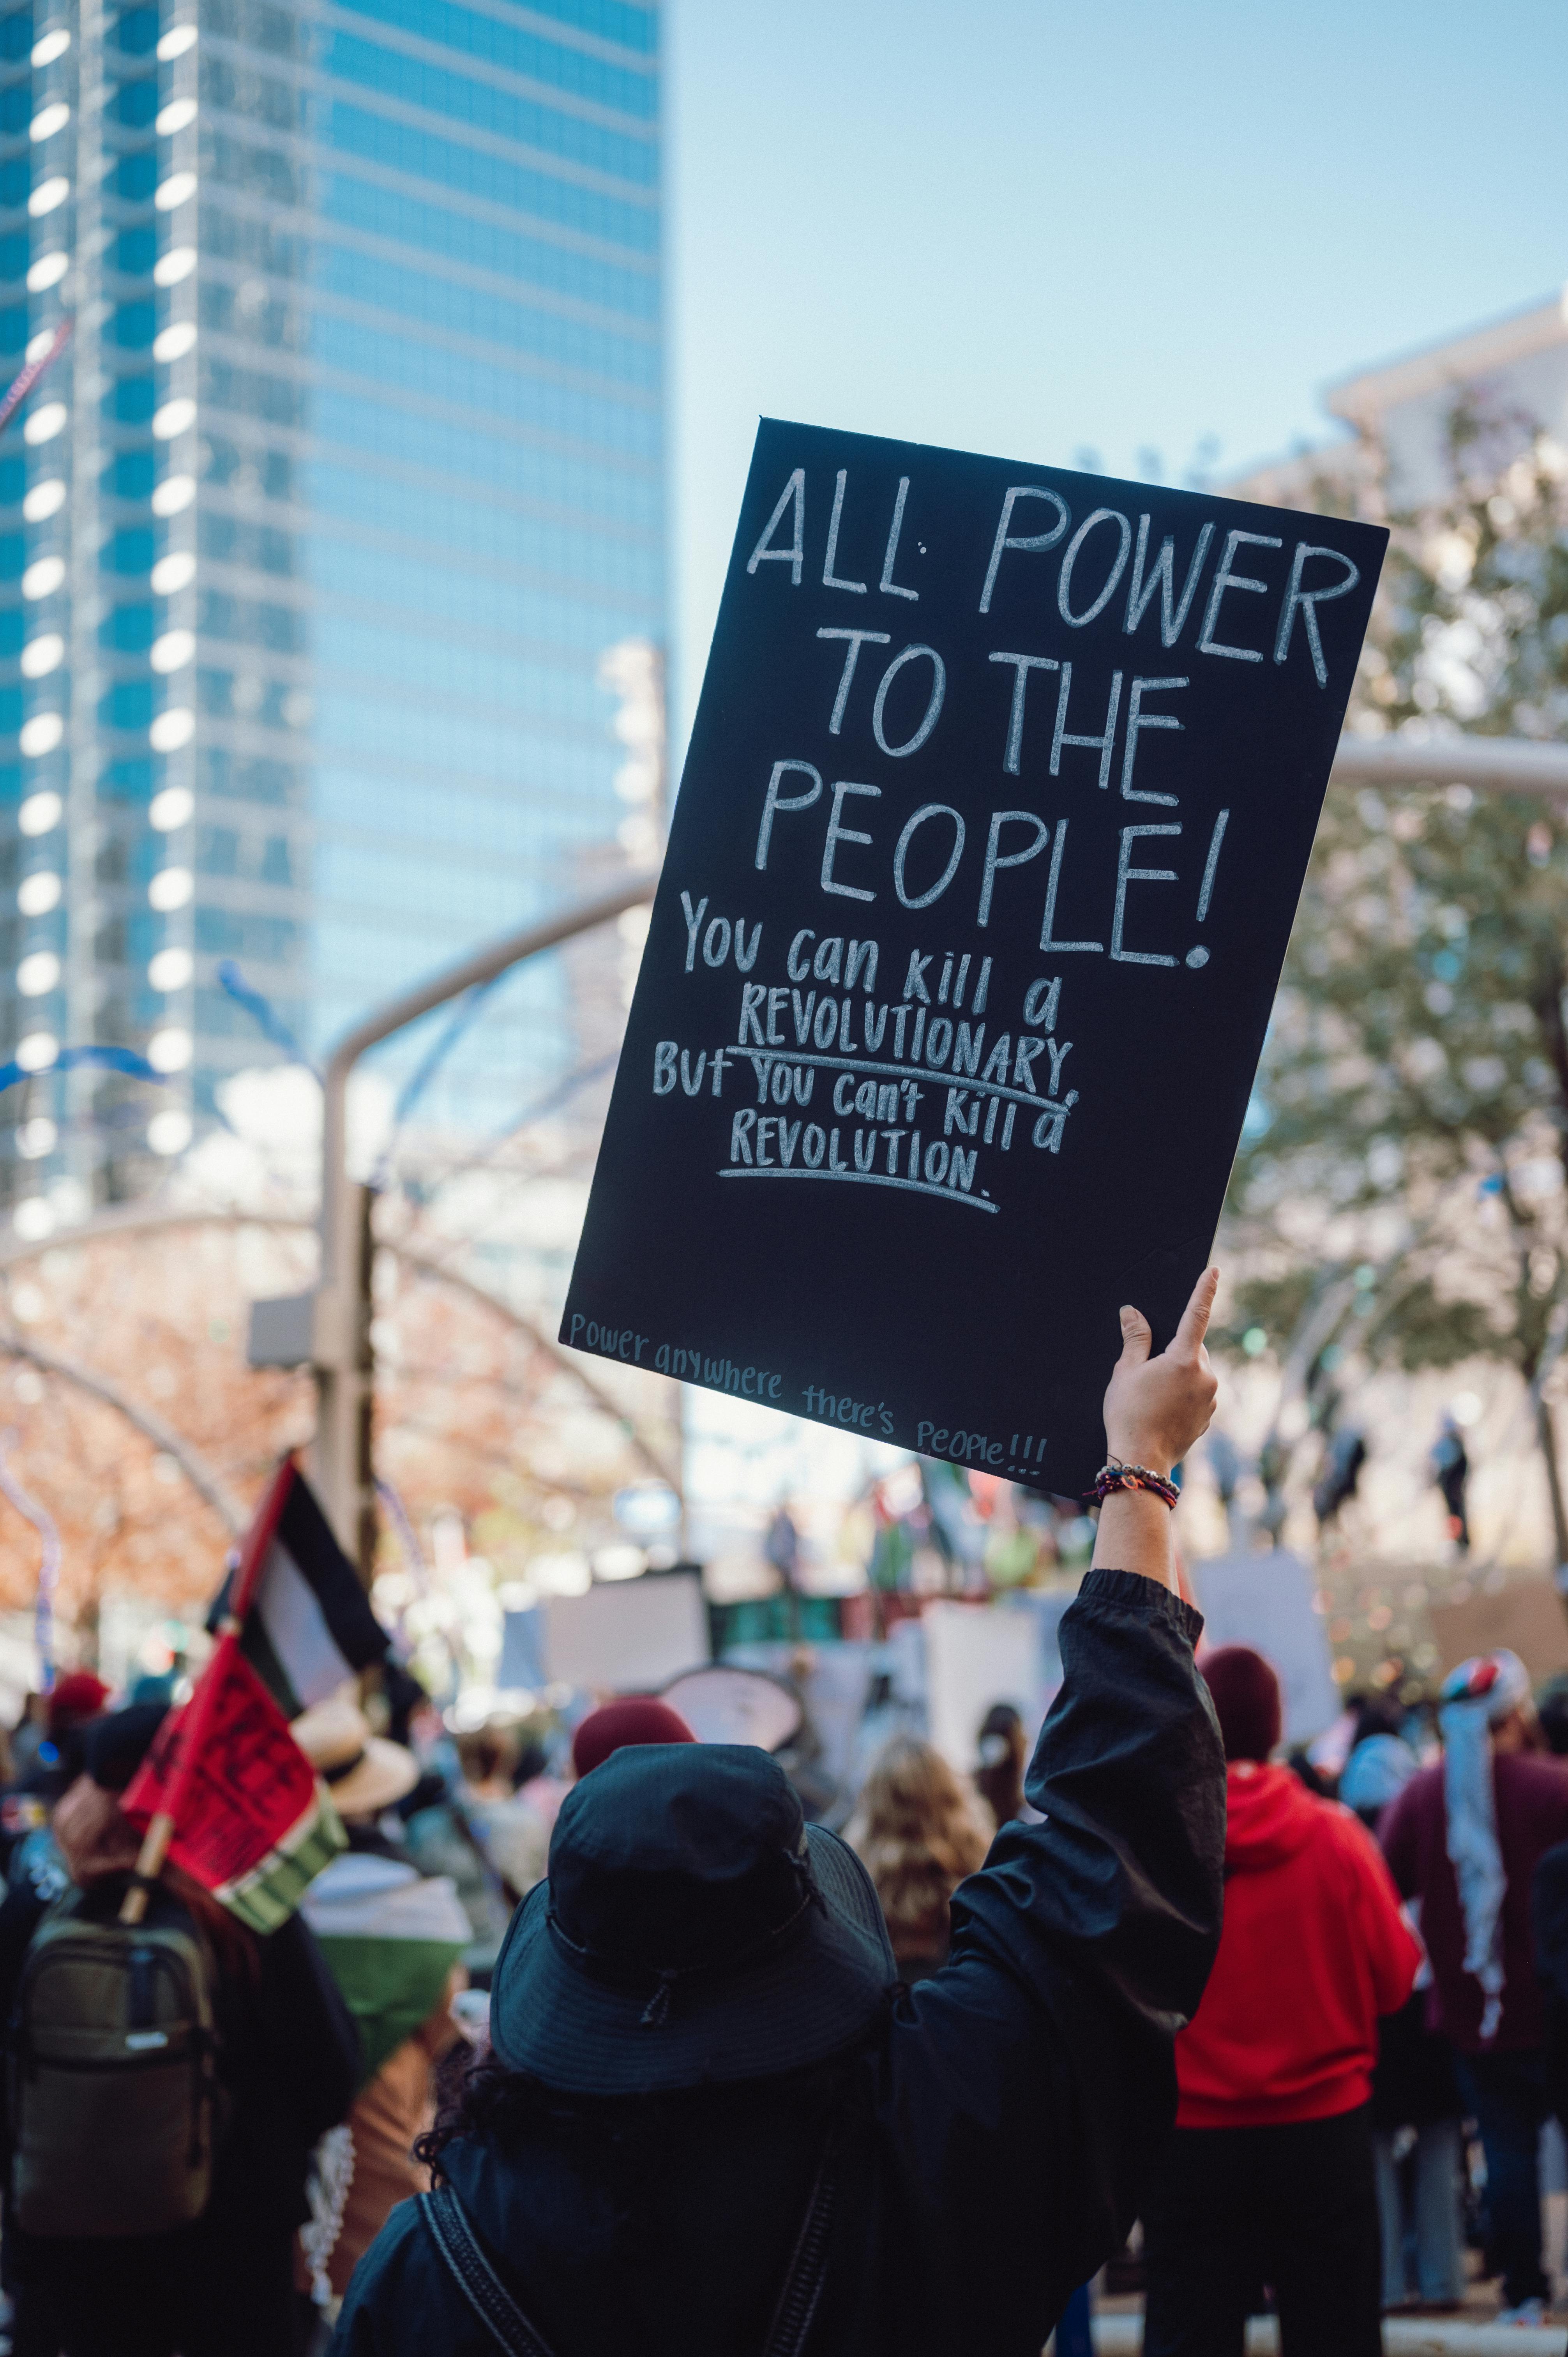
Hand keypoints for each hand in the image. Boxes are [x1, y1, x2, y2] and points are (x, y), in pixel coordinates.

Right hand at [1102, 1268, 1219, 1475]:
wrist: (1141, 1459)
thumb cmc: (1129, 1414)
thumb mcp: (1125, 1372)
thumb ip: (1135, 1339)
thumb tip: (1132, 1313)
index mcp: (1183, 1359)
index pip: (1196, 1315)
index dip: (1204, 1290)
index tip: (1213, 1271)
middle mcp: (1204, 1375)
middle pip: (1192, 1348)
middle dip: (1174, 1351)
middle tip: (1147, 1371)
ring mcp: (1210, 1397)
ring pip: (1196, 1371)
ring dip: (1179, 1374)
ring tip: (1153, 1396)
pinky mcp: (1209, 1415)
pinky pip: (1199, 1393)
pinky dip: (1184, 1393)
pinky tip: (1163, 1409)